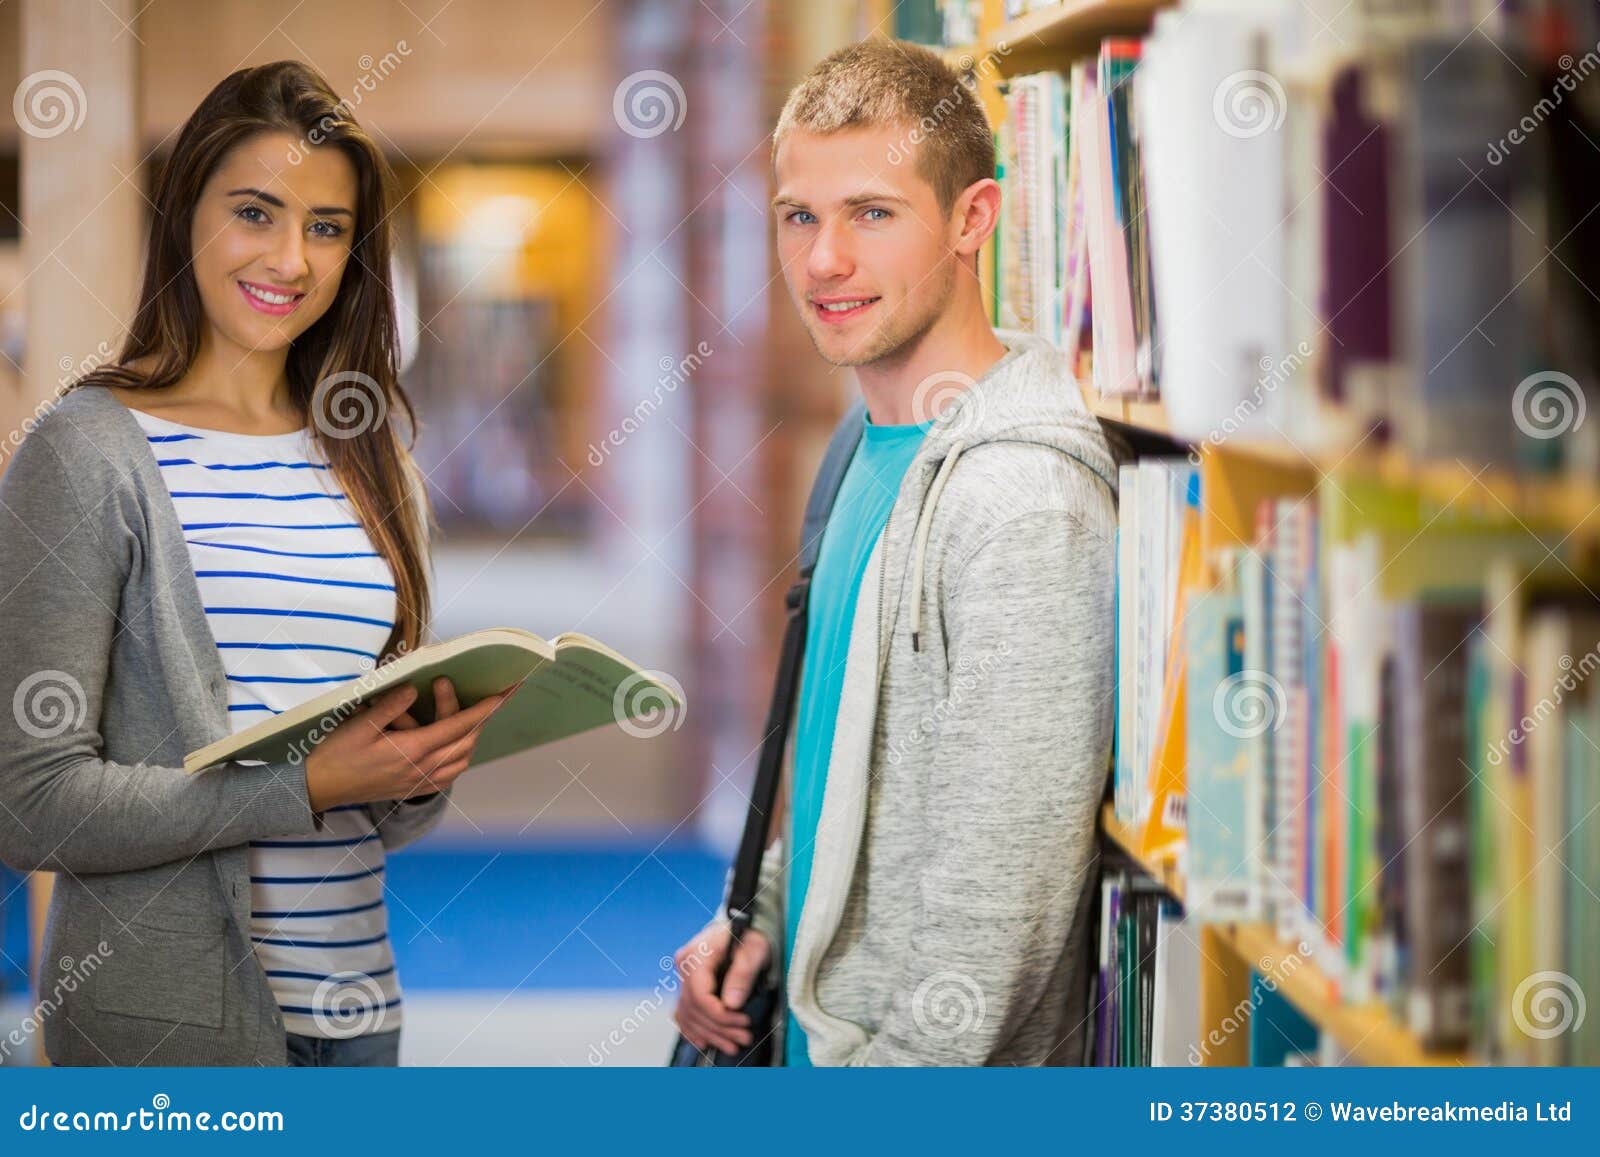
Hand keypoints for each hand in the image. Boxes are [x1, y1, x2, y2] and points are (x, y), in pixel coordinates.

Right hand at [303, 676, 520, 811]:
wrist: (319, 789)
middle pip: (466, 741)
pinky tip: (455, 746)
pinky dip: (459, 757)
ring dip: (471, 737)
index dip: (484, 708)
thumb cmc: (335, 754)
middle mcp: (421, 768)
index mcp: (411, 750)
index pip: (458, 725)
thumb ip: (388, 706)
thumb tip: (412, 689)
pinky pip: (449, 775)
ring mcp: (418, 781)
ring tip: (471, 716)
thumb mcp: (358, 725)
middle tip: (489, 696)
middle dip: (481, 717)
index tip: (504, 693)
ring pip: (461, 759)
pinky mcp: (412, 789)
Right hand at [671, 922, 770, 1054]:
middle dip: (719, 1028)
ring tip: (734, 1045)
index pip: (700, 995)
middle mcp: (685, 966)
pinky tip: (707, 1043)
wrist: (744, 928)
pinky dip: (695, 1030)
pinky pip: (685, 1013)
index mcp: (696, 955)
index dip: (720, 1015)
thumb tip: (731, 1005)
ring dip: (710, 1034)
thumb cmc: (751, 935)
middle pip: (694, 1008)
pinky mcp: (688, 986)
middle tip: (744, 1038)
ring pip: (689, 1014)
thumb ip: (742, 974)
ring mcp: (683, 977)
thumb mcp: (754, 950)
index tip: (744, 1022)